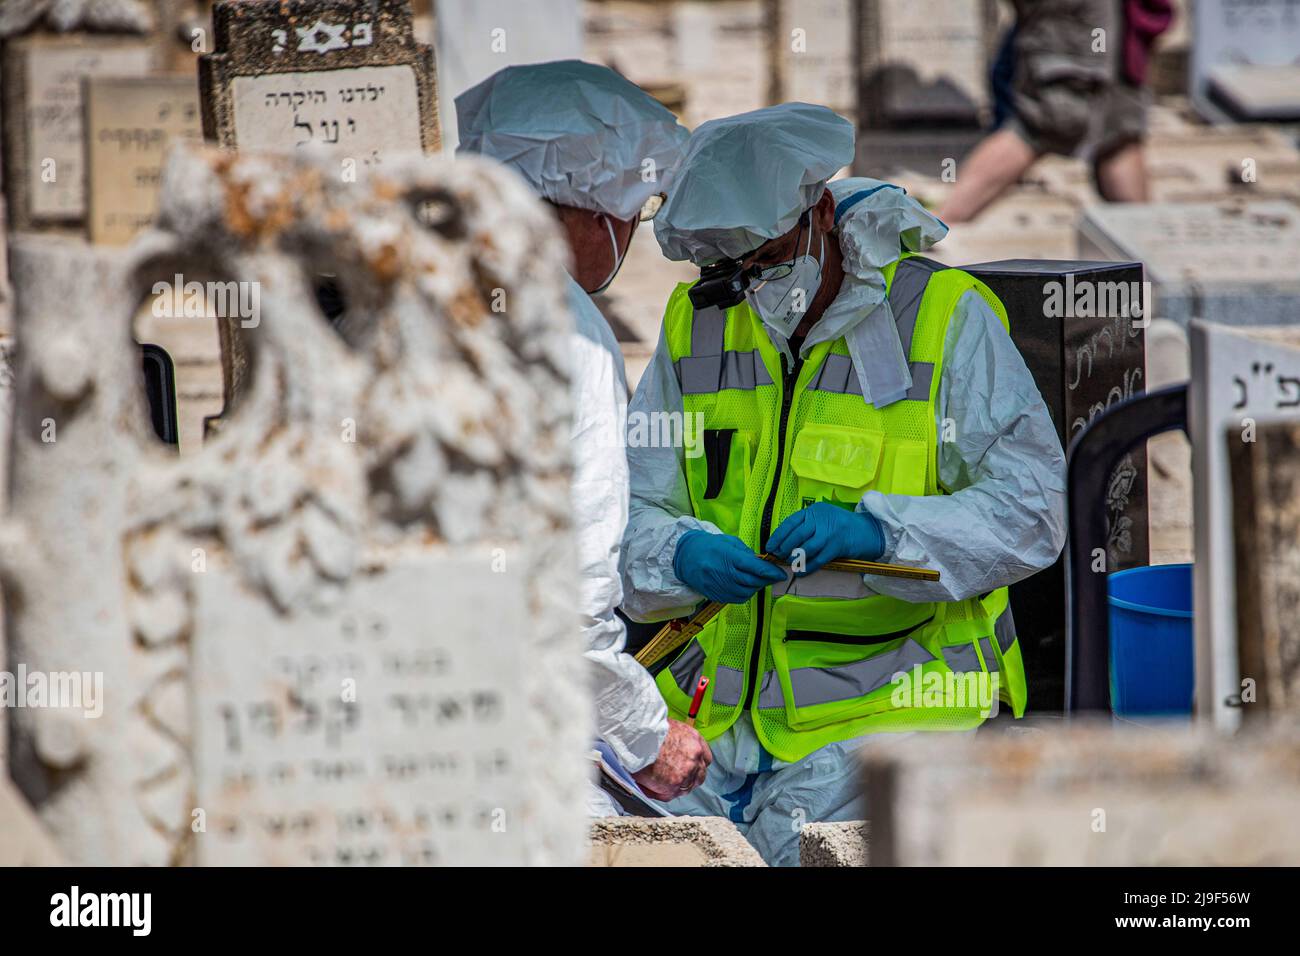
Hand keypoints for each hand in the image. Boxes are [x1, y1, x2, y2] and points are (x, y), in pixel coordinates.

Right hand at [632, 719, 712, 800]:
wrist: (638, 733)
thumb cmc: (648, 728)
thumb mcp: (669, 727)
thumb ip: (677, 742)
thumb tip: (672, 753)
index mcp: (695, 739)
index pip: (704, 759)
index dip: (695, 765)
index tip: (688, 768)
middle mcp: (695, 756)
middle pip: (698, 776)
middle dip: (687, 779)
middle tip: (672, 778)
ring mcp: (686, 771)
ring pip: (684, 788)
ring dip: (672, 788)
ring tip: (656, 783)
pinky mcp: (673, 783)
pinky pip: (668, 795)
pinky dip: (658, 793)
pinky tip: (648, 787)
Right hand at [673, 530, 786, 603]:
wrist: (686, 557)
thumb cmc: (710, 546)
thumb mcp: (730, 543)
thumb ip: (747, 554)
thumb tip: (763, 564)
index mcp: (728, 556)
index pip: (755, 567)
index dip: (771, 572)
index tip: (781, 573)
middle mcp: (723, 573)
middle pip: (752, 581)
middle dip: (766, 580)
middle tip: (773, 577)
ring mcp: (719, 586)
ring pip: (746, 593)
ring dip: (756, 588)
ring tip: (757, 580)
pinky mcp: (715, 595)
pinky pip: (736, 599)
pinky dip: (745, 594)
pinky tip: (746, 586)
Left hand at [766, 502, 884, 574]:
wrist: (868, 531)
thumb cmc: (841, 526)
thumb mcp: (823, 518)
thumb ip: (806, 526)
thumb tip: (784, 542)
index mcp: (815, 511)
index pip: (791, 522)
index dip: (778, 536)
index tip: (770, 546)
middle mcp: (821, 519)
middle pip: (797, 535)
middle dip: (785, 548)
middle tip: (779, 557)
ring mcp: (830, 533)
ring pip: (806, 548)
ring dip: (795, 558)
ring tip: (790, 563)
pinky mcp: (837, 546)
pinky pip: (819, 559)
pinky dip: (808, 567)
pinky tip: (801, 572)